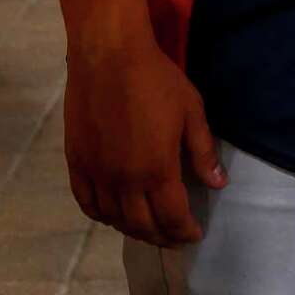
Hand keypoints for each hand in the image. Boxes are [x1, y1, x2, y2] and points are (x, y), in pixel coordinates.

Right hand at [64, 35, 226, 246]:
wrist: (109, 56)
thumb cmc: (156, 80)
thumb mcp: (191, 111)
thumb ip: (203, 152)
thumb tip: (218, 184)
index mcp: (157, 170)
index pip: (172, 217)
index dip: (185, 232)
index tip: (195, 235)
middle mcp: (124, 181)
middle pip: (143, 225)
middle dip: (162, 237)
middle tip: (174, 238)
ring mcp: (97, 174)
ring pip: (114, 219)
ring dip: (133, 229)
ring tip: (148, 229)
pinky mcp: (76, 163)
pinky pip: (87, 203)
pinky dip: (102, 216)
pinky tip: (113, 215)